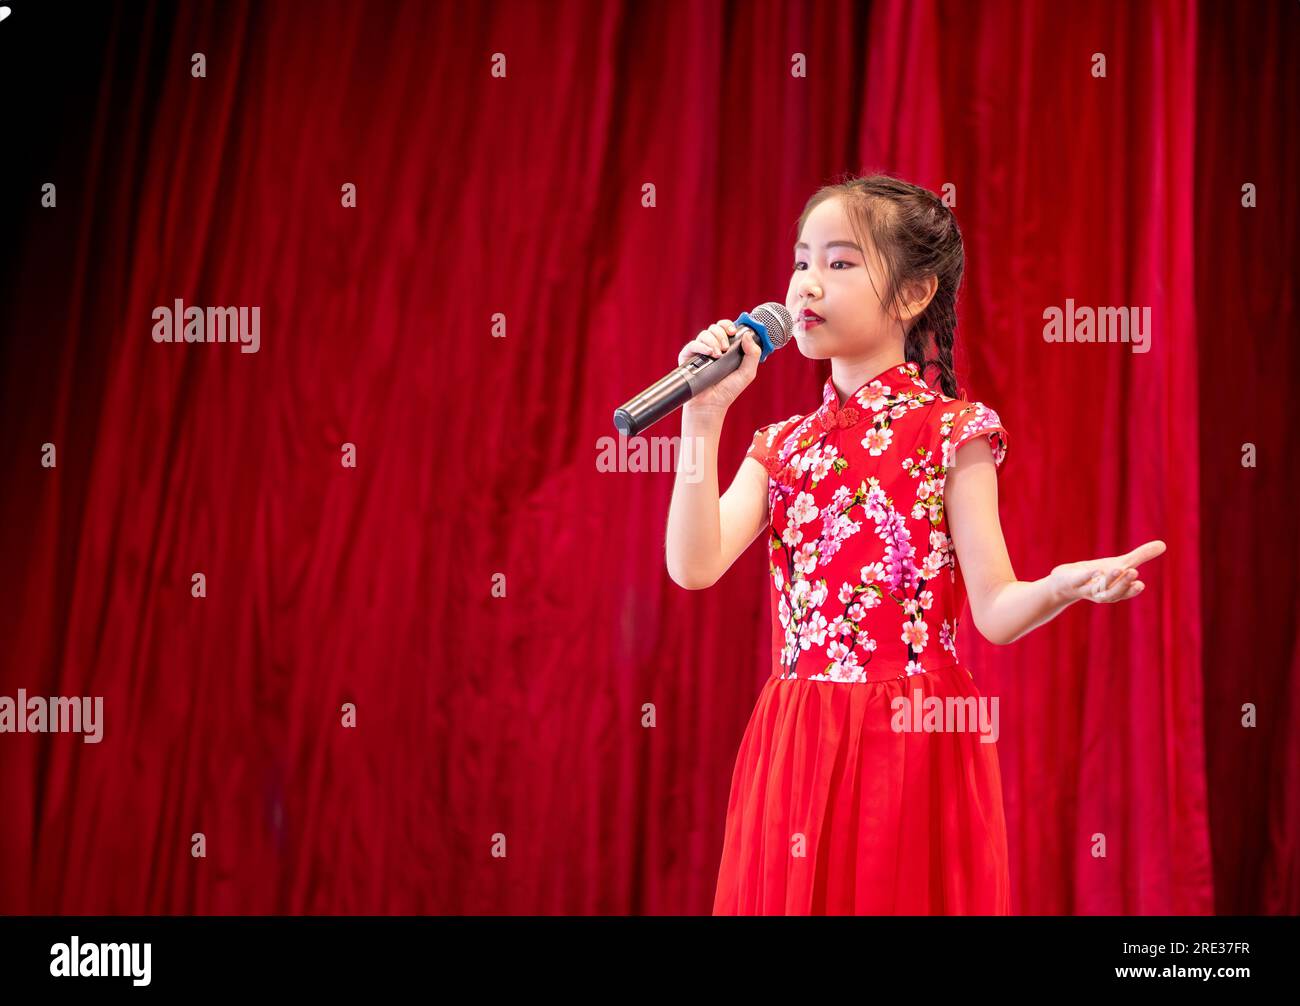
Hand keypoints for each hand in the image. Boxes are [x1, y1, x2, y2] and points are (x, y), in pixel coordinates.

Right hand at [676, 318, 761, 412]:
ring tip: (718, 355)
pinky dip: (701, 346)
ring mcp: (699, 352)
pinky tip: (709, 353)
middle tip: (725, 348)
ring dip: (713, 340)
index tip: (732, 331)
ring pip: (704, 334)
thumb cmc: (728, 391)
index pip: (725, 328)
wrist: (711, 404)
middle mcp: (712, 347)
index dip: (728, 325)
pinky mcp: (687, 358)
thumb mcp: (747, 372)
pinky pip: (693, 344)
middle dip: (721, 334)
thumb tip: (747, 335)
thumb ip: (753, 354)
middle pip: (714, 328)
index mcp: (725, 348)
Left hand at [1049, 539, 1166, 603]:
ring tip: (1118, 568)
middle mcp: (1100, 593)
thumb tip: (1163, 544)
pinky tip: (1095, 570)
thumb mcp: (1120, 564)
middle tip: (1134, 572)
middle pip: (1113, 593)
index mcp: (1113, 590)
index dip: (1131, 590)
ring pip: (1097, 590)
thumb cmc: (1097, 575)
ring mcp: (1084, 589)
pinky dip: (1087, 577)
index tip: (1141, 584)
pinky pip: (1079, 581)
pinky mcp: (1071, 582)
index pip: (1124, 593)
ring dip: (1108, 580)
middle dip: (1123, 584)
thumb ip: (1140, 556)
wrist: (1066, 583)